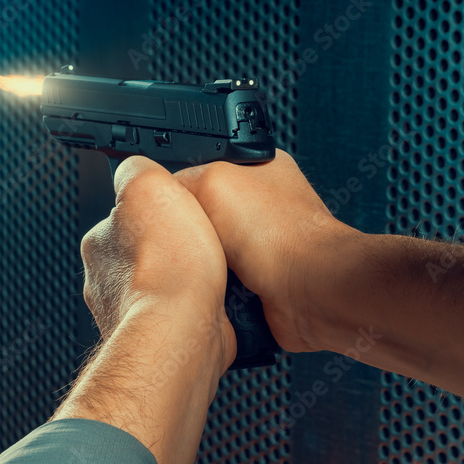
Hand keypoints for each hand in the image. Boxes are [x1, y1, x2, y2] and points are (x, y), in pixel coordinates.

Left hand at [80, 156, 235, 371]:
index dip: (158, 209)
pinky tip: (213, 301)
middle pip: (146, 250)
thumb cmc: (168, 267)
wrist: (183, 329)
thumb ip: (137, 168)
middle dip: (171, 247)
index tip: (179, 211)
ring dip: (185, 278)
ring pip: (164, 284)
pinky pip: (184, 314)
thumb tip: (138, 167)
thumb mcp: (148, 183)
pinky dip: (199, 307)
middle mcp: (108, 280)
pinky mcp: (161, 339)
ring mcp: (132, 313)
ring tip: (210, 273)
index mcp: (99, 242)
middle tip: (200, 242)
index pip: (126, 214)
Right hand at [175, 149, 358, 353]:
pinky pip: (216, 288)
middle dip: (186, 233)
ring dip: (198, 266)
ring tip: (198, 266)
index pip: (197, 171)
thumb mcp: (211, 181)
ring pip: (203, 257)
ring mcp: (260, 249)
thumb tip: (152, 194)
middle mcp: (260, 209)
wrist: (312, 293)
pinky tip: (213, 290)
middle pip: (197, 218)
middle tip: (179, 239)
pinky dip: (211, 292)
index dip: (175, 189)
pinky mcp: (258, 286)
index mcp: (256, 170)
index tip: (159, 205)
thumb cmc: (282, 235)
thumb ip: (175, 180)